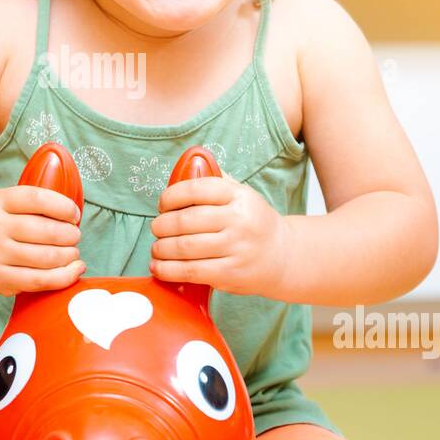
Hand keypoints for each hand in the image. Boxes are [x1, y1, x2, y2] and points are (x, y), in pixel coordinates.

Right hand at [0, 185, 84, 295]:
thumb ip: (27, 204)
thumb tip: (71, 213)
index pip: (37, 198)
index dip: (63, 206)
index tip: (73, 213)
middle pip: (46, 230)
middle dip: (70, 234)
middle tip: (75, 235)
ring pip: (46, 257)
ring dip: (70, 255)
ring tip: (73, 252)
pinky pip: (39, 281)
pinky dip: (63, 276)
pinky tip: (75, 269)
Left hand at [149, 170, 288, 296]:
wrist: (283, 256)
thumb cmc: (254, 223)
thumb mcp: (242, 195)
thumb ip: (217, 180)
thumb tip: (188, 165)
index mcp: (239, 196)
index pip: (196, 189)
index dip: (171, 196)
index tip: (163, 204)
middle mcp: (238, 220)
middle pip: (185, 220)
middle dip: (161, 225)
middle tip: (156, 228)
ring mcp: (236, 248)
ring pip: (184, 246)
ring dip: (161, 248)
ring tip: (156, 248)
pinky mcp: (230, 273)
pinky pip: (191, 270)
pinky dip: (168, 270)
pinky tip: (159, 267)